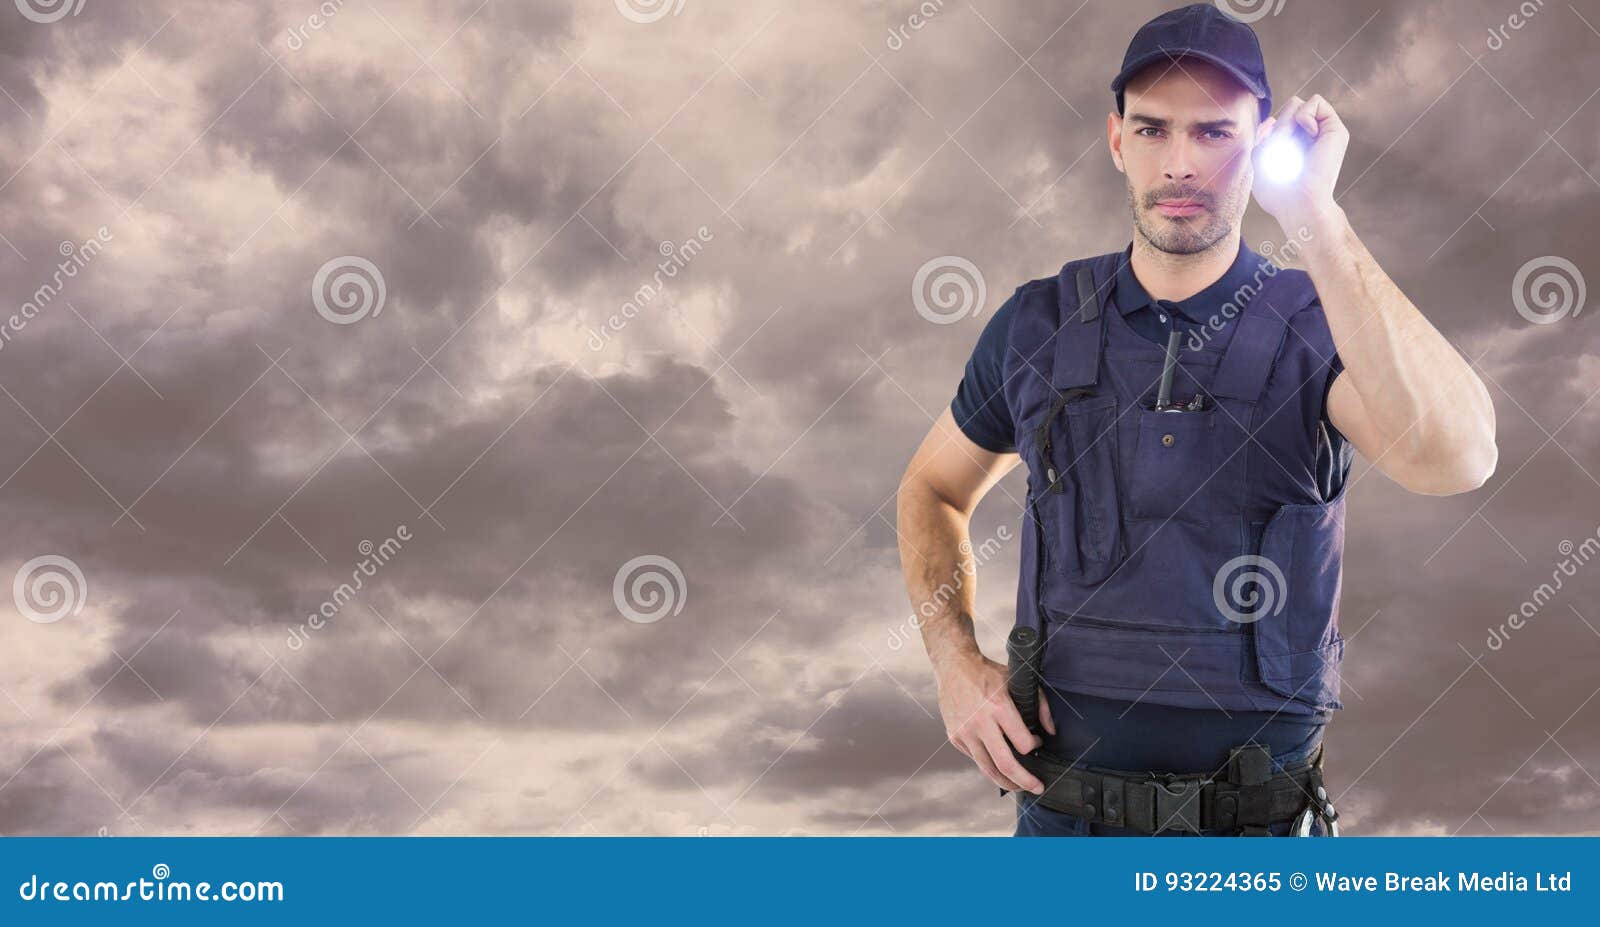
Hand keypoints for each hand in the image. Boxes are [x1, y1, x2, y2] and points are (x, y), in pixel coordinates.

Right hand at [935, 652, 1055, 793]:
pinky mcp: (955, 737)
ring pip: (988, 769)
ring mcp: (965, 732)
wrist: (953, 667)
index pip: (1023, 743)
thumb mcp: (1017, 681)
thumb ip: (1040, 705)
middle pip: (1006, 765)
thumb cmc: (987, 674)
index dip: (1035, 746)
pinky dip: (989, 765)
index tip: (1037, 742)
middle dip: (1025, 781)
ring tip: (1019, 787)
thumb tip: (1051, 731)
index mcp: (998, 707)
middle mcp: (980, 723)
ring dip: (1006, 782)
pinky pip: (975, 759)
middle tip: (1037, 787)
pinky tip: (998, 766)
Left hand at [1251, 94, 1348, 231]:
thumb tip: (1272, 120)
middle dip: (1278, 126)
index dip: (1270, 129)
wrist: (1300, 204)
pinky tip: (1308, 134)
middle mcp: (1308, 137)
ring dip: (1288, 122)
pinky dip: (1304, 115)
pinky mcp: (1336, 130)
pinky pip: (1316, 101)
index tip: (1269, 148)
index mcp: (1292, 145)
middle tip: (1281, 149)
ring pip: (1299, 104)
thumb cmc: (1278, 193)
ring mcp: (1322, 133)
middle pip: (1286, 109)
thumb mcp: (1260, 162)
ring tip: (1292, 145)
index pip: (1277, 120)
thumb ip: (1263, 138)